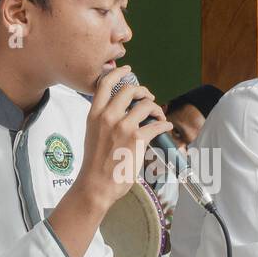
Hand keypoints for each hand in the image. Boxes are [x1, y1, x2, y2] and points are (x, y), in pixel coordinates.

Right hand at [72, 65, 172, 211]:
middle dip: (143, 91)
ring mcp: (123, 127)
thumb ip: (103, 120)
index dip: (118, 73)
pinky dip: (164, 123)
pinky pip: (157, 124)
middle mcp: (108, 117)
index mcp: (94, 115)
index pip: (104, 84)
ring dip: (156, 108)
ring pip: (146, 105)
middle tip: (148, 97)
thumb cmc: (94, 165)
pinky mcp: (137, 139)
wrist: (95, 185)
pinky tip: (165, 126)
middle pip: (129, 90)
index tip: (128, 71)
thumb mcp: (92, 135)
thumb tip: (120, 113)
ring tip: (159, 115)